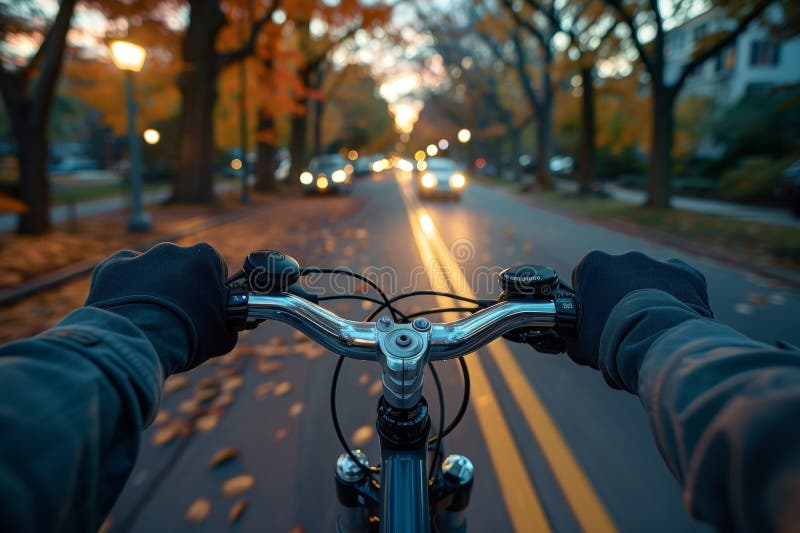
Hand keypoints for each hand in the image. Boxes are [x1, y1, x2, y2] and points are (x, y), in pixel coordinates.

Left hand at [86, 242, 236, 372]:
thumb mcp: (224, 334)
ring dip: (150, 289)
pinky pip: (121, 275)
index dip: (208, 290)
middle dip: (178, 287)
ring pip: (149, 270)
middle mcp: (173, 250)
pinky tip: (127, 312)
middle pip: (179, 267)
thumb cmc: (189, 337)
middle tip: (175, 316)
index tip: (203, 308)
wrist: (141, 343)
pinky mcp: (112, 267)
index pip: (212, 269)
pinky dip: (123, 291)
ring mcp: (140, 256)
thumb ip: (226, 319)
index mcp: (205, 258)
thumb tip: (225, 323)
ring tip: (148, 319)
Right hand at [566, 251, 711, 367]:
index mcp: (594, 266)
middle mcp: (626, 257)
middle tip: (626, 326)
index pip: (587, 280)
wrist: (657, 346)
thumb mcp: (578, 344)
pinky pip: (681, 287)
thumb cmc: (612, 343)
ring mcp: (659, 264)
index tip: (597, 320)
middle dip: (623, 297)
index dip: (591, 302)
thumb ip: (573, 334)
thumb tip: (574, 339)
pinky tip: (672, 323)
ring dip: (651, 299)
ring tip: (652, 329)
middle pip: (620, 278)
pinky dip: (679, 302)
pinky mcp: (688, 275)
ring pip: (651, 282)